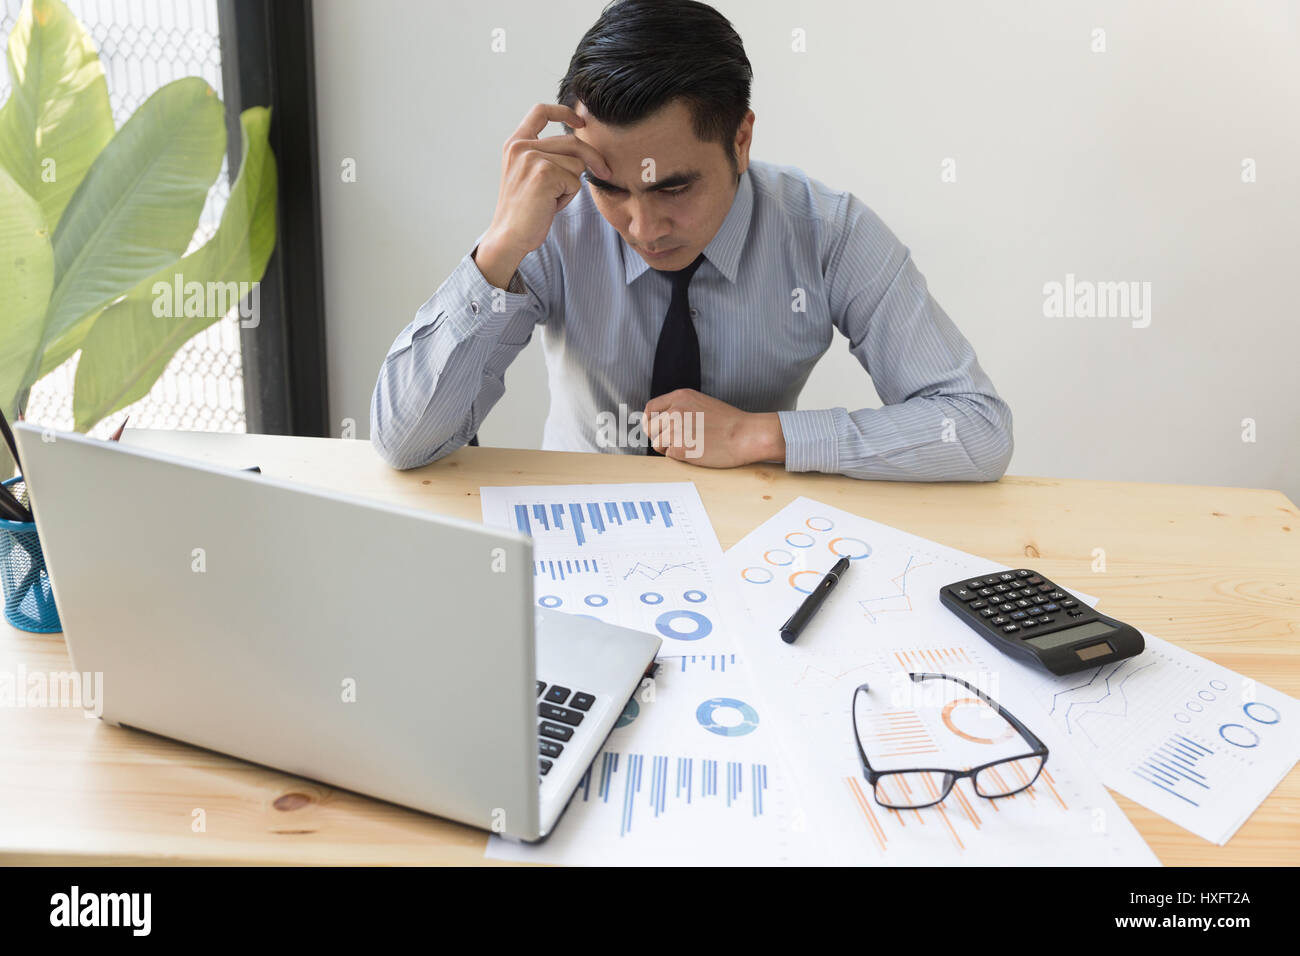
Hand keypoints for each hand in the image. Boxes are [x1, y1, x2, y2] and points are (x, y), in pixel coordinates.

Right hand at [474, 103, 611, 288]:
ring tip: (550, 199)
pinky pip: (574, 181)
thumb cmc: (525, 210)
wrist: (509, 236)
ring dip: (571, 185)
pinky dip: (568, 197)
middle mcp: (521, 146)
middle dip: (593, 159)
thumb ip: (547, 155)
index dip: (564, 112)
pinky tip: (549, 205)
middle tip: (605, 173)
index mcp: (515, 143)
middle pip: (572, 142)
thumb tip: (584, 150)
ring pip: (576, 164)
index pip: (541, 111)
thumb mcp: (529, 174)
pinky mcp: (544, 174)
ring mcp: (531, 158)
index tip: (581, 122)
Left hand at [643, 389, 785, 466]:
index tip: (653, 429)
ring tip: (690, 446)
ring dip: (670, 448)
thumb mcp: (701, 403)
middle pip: (651, 428)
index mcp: (680, 396)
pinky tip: (696, 452)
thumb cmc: (729, 422)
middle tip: (675, 442)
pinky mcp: (680, 447)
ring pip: (658, 444)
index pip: (650, 408)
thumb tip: (663, 421)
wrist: (745, 435)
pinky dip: (680, 457)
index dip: (650, 421)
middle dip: (659, 437)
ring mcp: (676, 429)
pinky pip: (669, 455)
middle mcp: (675, 410)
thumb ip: (680, 408)